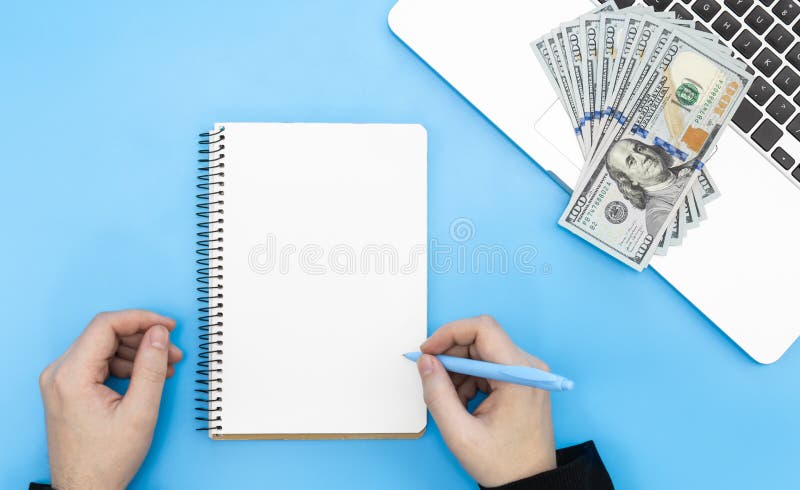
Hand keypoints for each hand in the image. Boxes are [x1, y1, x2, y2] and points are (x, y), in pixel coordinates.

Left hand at [38, 310, 182, 489]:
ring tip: (165, 366)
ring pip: (103, 347)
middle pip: (105, 334)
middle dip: (143, 338)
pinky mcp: (67, 388)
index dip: (141, 319)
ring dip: (136, 351)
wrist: (85, 489)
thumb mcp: (140, 412)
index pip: (106, 325)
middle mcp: (59, 373)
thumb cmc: (106, 460)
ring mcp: (61, 380)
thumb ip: (151, 367)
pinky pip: (98, 362)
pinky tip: (146, 376)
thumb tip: (159, 333)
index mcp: (71, 375)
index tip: (168, 326)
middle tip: (173, 351)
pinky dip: (124, 364)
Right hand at [416, 315, 555, 486]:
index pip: (483, 329)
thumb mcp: (460, 433)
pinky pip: (489, 365)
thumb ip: (437, 394)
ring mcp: (527, 373)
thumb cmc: (503, 464)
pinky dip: (469, 378)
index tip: (427, 351)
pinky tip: (463, 402)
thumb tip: (425, 361)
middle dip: (451, 355)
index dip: (449, 333)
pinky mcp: (522, 380)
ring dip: (458, 370)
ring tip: (450, 400)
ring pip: (482, 352)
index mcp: (519, 375)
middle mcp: (528, 367)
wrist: (529, 483)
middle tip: (431, 377)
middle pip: (481, 339)